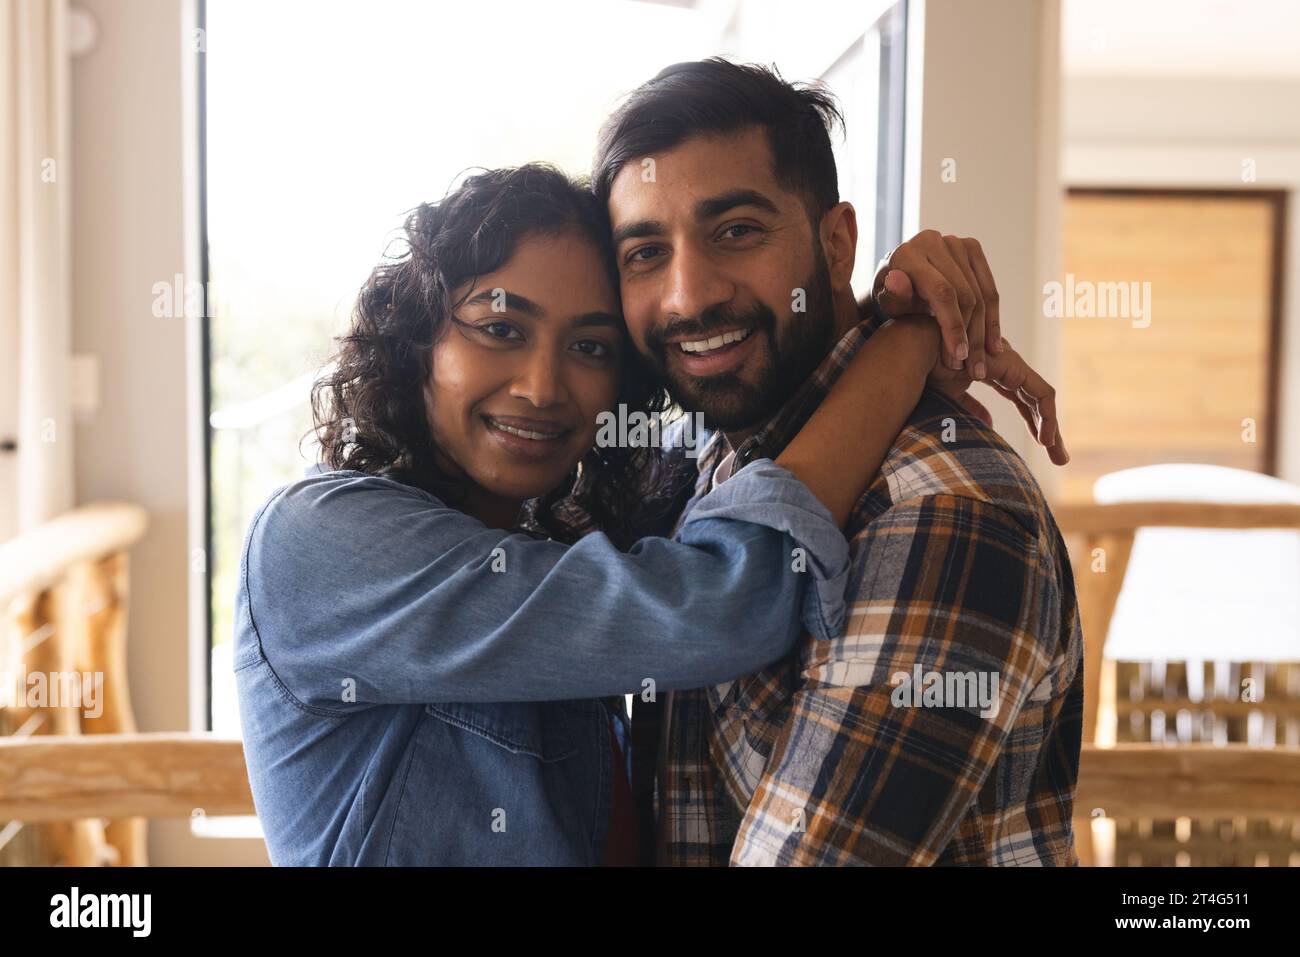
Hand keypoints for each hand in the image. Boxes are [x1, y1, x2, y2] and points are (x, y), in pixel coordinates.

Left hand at [870, 230, 1001, 381]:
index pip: (943, 293)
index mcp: (909, 253)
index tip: (957, 358)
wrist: (897, 280)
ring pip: (981, 295)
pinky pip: (990, 289)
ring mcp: (956, 242)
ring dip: (984, 334)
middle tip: (969, 369)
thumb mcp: (884, 304)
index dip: (953, 327)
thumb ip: (892, 297)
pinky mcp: (972, 249)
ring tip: (980, 365)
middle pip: (966, 296)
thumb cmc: (888, 298)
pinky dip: (992, 320)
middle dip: (970, 337)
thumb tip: (896, 281)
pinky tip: (993, 347)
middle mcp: (933, 240)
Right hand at [926, 335, 1068, 466]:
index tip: (1043, 447)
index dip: (1034, 424)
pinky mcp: (1013, 366)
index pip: (1024, 402)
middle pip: (1036, 402)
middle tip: (1060, 459)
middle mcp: (1007, 365)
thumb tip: (990, 423)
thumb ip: (971, 406)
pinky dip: (1047, 417)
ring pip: (1043, 399)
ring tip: (1058, 456)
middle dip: (1049, 430)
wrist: (916, 350)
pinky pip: (1041, 394)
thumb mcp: (951, 393)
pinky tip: (1045, 440)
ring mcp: (1012, 363)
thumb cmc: (926, 367)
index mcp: (995, 371)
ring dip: (1053, 428)